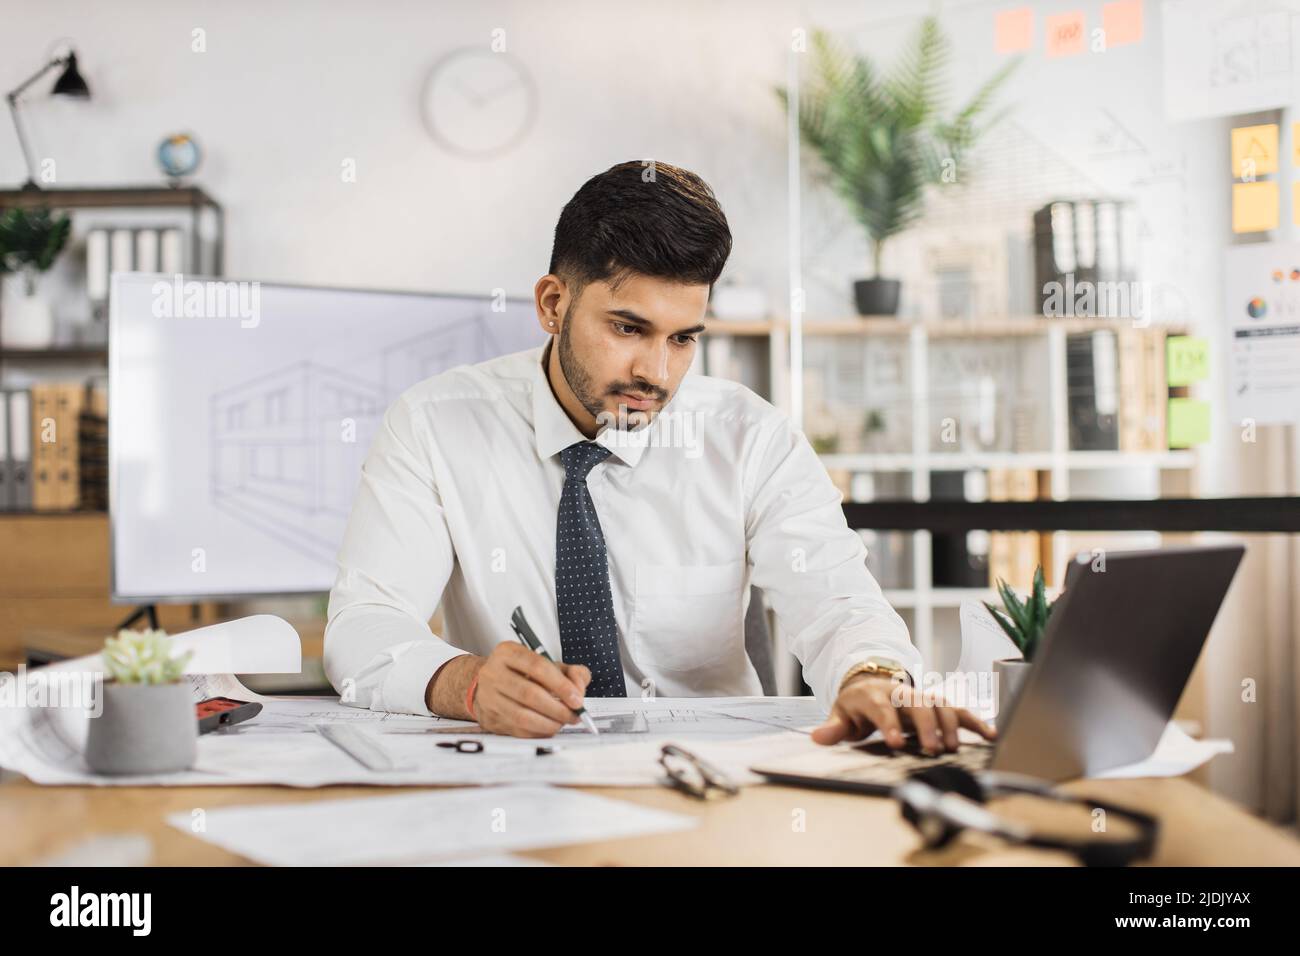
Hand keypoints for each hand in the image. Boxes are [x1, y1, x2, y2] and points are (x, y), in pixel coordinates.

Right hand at [469, 644, 590, 737]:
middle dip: (558, 708)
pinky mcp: (489, 718)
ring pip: (522, 716)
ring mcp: (488, 697)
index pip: (537, 666)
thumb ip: (570, 672)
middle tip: (574, 715)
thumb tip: (579, 689)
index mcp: (508, 652)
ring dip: (549, 723)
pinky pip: (517, 730)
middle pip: (529, 694)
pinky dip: (538, 732)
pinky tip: (549, 727)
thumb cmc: (523, 674)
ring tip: (563, 722)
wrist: (489, 685)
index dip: (561, 685)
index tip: (577, 699)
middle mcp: (493, 673)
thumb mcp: (547, 664)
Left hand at [811, 675, 995, 752]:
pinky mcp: (936, 703)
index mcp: (874, 697)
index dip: (890, 725)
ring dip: (949, 724)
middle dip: (926, 726)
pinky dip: (975, 721)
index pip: (883, 710)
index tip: (897, 743)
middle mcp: (901, 694)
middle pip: (917, 705)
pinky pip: (958, 709)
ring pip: (940, 704)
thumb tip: (817, 738)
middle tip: (932, 749)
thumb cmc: (856, 705)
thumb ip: (833, 729)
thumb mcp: (840, 715)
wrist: (870, 682)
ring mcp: (921, 697)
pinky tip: (990, 735)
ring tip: (954, 747)